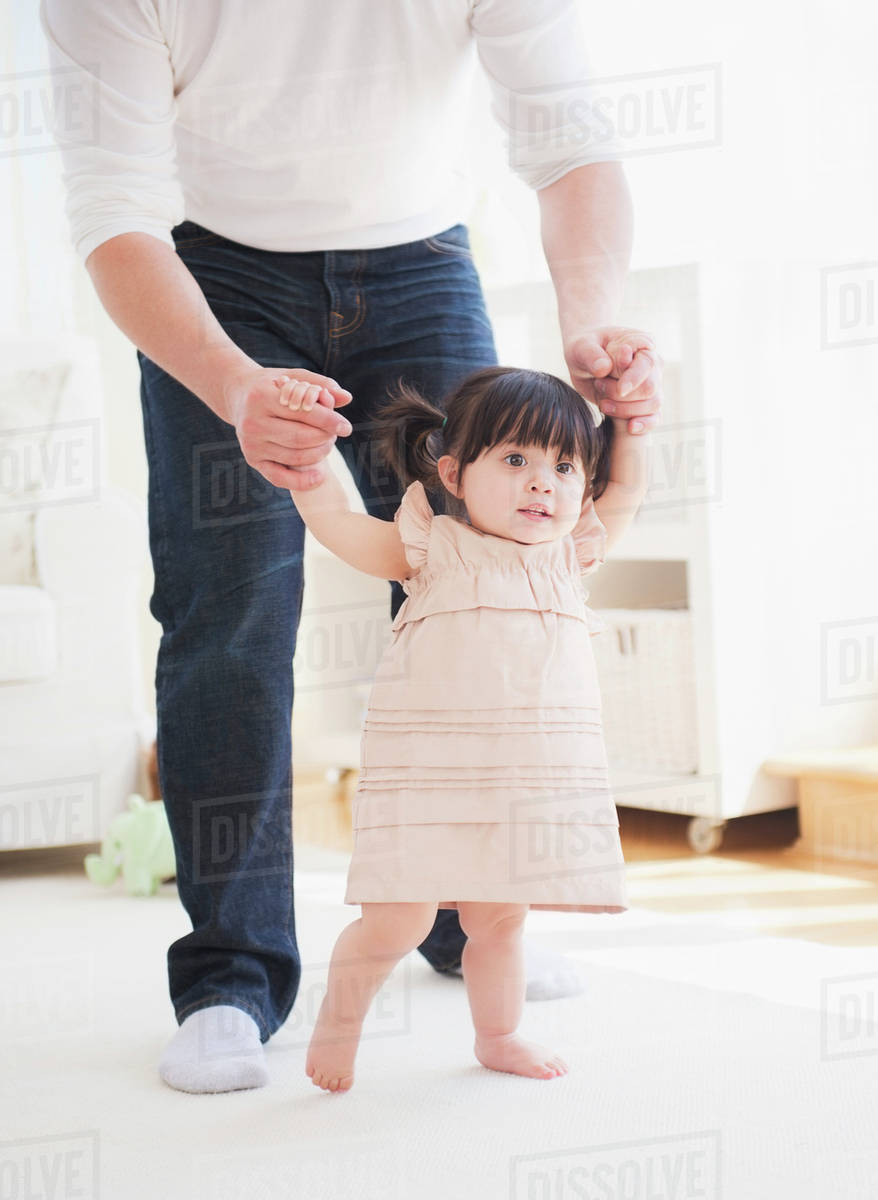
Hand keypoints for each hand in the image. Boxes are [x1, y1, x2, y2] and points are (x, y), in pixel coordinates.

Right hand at [221, 365, 352, 489]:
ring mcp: (251, 443)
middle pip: (300, 437)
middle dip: (325, 437)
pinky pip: (280, 477)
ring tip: (327, 444)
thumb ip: (321, 385)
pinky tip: (319, 476)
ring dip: (319, 453)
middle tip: (335, 434)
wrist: (239, 396)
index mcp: (262, 396)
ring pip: (295, 456)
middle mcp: (253, 422)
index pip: (303, 412)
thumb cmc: (275, 386)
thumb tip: (346, 398)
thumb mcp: (294, 377)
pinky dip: (302, 481)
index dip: (329, 421)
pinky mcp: (252, 459)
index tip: (346, 427)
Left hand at [564, 327, 662, 434]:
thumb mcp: (581, 348)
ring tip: (602, 403)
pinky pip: (654, 417)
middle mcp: (652, 364)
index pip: (647, 364)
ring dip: (625, 409)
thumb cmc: (584, 349)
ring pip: (652, 404)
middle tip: (598, 386)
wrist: (584, 361)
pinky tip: (631, 428)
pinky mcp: (646, 403)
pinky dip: (645, 424)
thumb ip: (592, 355)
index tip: (620, 389)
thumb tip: (604, 368)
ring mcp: (652, 384)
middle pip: (650, 388)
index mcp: (642, 344)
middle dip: (622, 395)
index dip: (633, 378)